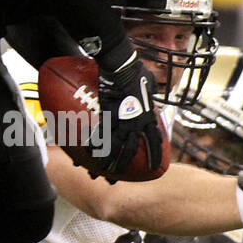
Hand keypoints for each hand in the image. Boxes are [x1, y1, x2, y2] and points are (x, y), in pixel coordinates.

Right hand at [97, 54, 162, 176]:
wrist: (122, 67)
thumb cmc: (137, 71)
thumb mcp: (149, 85)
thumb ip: (150, 93)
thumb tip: (151, 92)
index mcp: (147, 116)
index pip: (154, 140)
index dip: (155, 154)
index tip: (154, 167)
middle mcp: (135, 122)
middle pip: (130, 149)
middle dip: (124, 163)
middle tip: (119, 174)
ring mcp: (120, 119)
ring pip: (113, 145)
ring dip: (107, 159)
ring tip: (101, 170)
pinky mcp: (106, 114)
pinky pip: (99, 132)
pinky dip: (94, 142)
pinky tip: (88, 151)